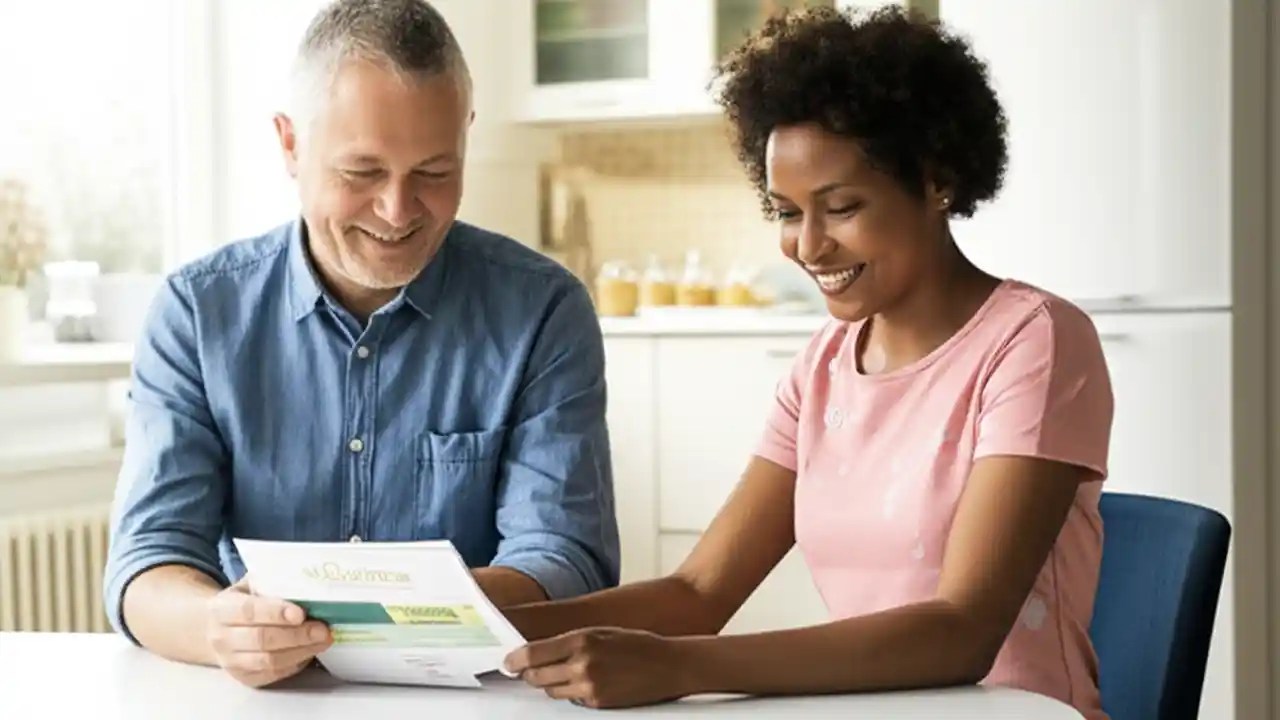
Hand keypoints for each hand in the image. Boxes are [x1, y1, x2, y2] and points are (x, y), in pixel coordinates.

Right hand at [206, 577, 331, 687]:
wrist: (214, 630)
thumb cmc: (242, 602)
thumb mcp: (248, 586)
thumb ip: (270, 584)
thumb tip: (307, 583)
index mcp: (221, 609)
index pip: (248, 611)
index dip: (276, 613)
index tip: (301, 613)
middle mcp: (221, 638)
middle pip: (262, 640)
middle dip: (297, 635)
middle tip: (323, 629)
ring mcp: (231, 662)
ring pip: (269, 661)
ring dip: (302, 651)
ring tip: (323, 640)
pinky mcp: (245, 678)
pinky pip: (274, 674)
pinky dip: (296, 663)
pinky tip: (311, 650)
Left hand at [504, 628, 689, 708]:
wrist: (669, 665)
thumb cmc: (637, 643)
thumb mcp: (600, 632)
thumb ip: (569, 642)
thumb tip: (538, 652)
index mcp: (580, 640)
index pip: (532, 654)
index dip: (514, 661)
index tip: (508, 662)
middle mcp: (582, 664)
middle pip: (536, 677)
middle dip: (530, 674)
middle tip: (529, 670)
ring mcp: (589, 687)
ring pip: (551, 692)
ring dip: (551, 685)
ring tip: (567, 673)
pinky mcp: (598, 703)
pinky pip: (572, 701)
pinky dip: (572, 694)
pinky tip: (588, 682)